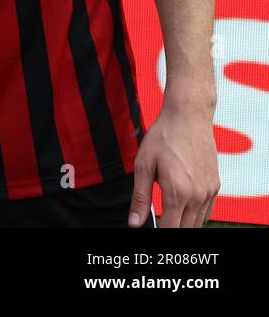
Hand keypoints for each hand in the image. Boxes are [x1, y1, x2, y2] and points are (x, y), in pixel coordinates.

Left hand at [130, 102, 218, 226]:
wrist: (188, 117)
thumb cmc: (163, 138)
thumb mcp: (143, 165)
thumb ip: (140, 197)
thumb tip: (134, 223)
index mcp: (178, 192)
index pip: (170, 228)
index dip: (158, 233)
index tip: (149, 230)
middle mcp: (198, 195)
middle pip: (185, 228)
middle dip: (170, 229)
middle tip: (156, 222)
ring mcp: (210, 191)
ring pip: (198, 222)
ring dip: (183, 224)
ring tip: (167, 216)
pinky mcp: (215, 186)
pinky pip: (207, 211)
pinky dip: (195, 216)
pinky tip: (182, 208)